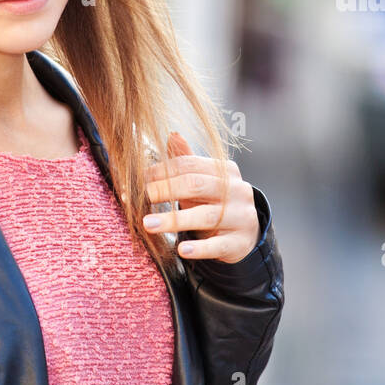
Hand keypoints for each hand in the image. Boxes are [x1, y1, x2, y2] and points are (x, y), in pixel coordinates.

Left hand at [142, 132, 259, 263]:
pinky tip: (182, 250)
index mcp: (225, 171)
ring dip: (174, 220)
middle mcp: (237, 190)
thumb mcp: (203, 182)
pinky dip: (199, 248)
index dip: (162, 171)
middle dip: (165, 190)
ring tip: (148, 224)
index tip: (139, 181)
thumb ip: (187, 162)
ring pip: (205, 216)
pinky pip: (218, 245)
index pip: (190, 166)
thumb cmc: (216, 205)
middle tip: (142, 198)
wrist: (245, 235)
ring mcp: (241, 216)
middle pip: (197, 185)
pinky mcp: (240, 242)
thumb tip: (172, 134)